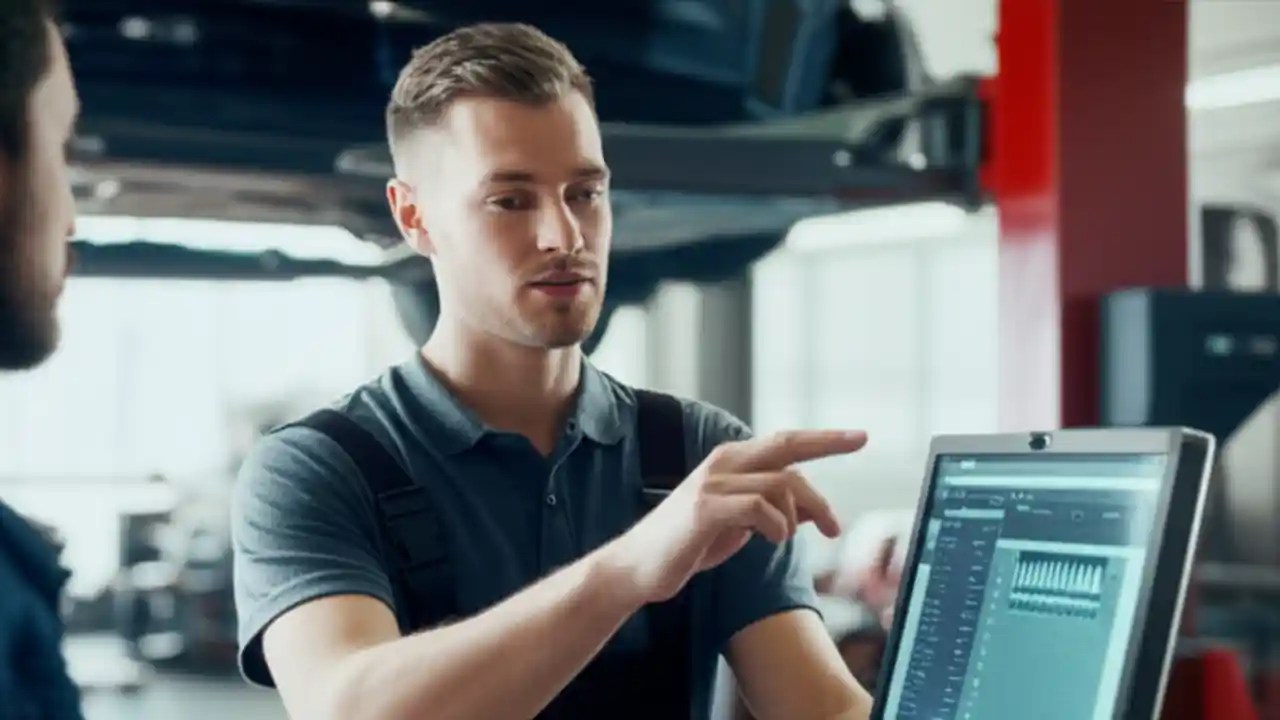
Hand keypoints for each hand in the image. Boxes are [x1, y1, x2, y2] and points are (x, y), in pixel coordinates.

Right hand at [606, 430, 868, 603]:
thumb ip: (767, 508)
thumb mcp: (736, 523)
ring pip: (781, 484)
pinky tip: (773, 540)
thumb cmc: (688, 544)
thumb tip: (808, 509)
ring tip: (787, 539)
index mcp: (731, 461)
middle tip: (850, 491)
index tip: (860, 437)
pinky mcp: (705, 508)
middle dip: (829, 453)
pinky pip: (759, 507)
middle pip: (788, 447)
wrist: (638, 567)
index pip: (786, 441)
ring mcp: (713, 482)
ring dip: (799, 516)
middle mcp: (724, 463)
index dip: (824, 438)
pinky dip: (777, 527)